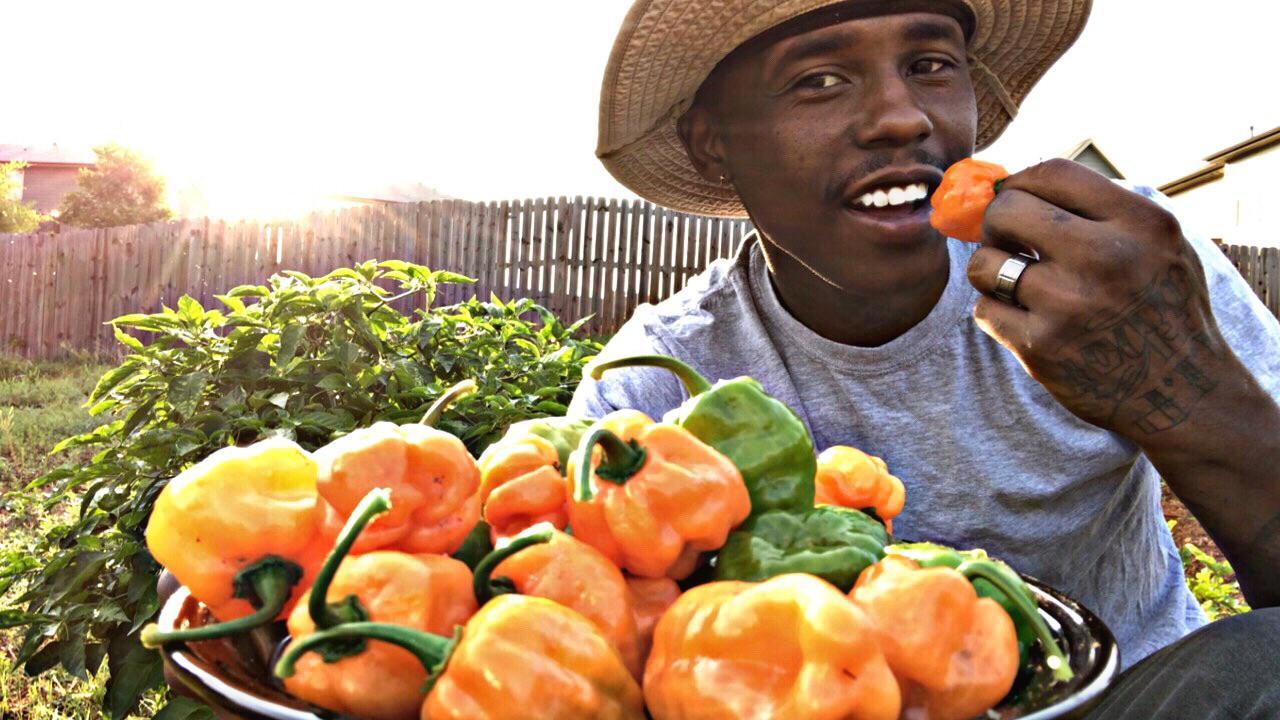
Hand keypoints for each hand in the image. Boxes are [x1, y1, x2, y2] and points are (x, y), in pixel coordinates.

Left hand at [964, 159, 1232, 440]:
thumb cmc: (1162, 307)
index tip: (1013, 197)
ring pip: (983, 263)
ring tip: (1017, 284)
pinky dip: (996, 313)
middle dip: (995, 224)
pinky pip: (984, 310)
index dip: (1020, 181)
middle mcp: (1105, 257)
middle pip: (1006, 211)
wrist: (1183, 394)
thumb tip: (1010, 183)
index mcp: (1139, 222)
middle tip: (1008, 242)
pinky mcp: (1041, 347)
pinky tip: (1025, 320)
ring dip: (991, 272)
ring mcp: (1069, 304)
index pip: (1052, 172)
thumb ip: (1101, 209)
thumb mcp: (1159, 243)